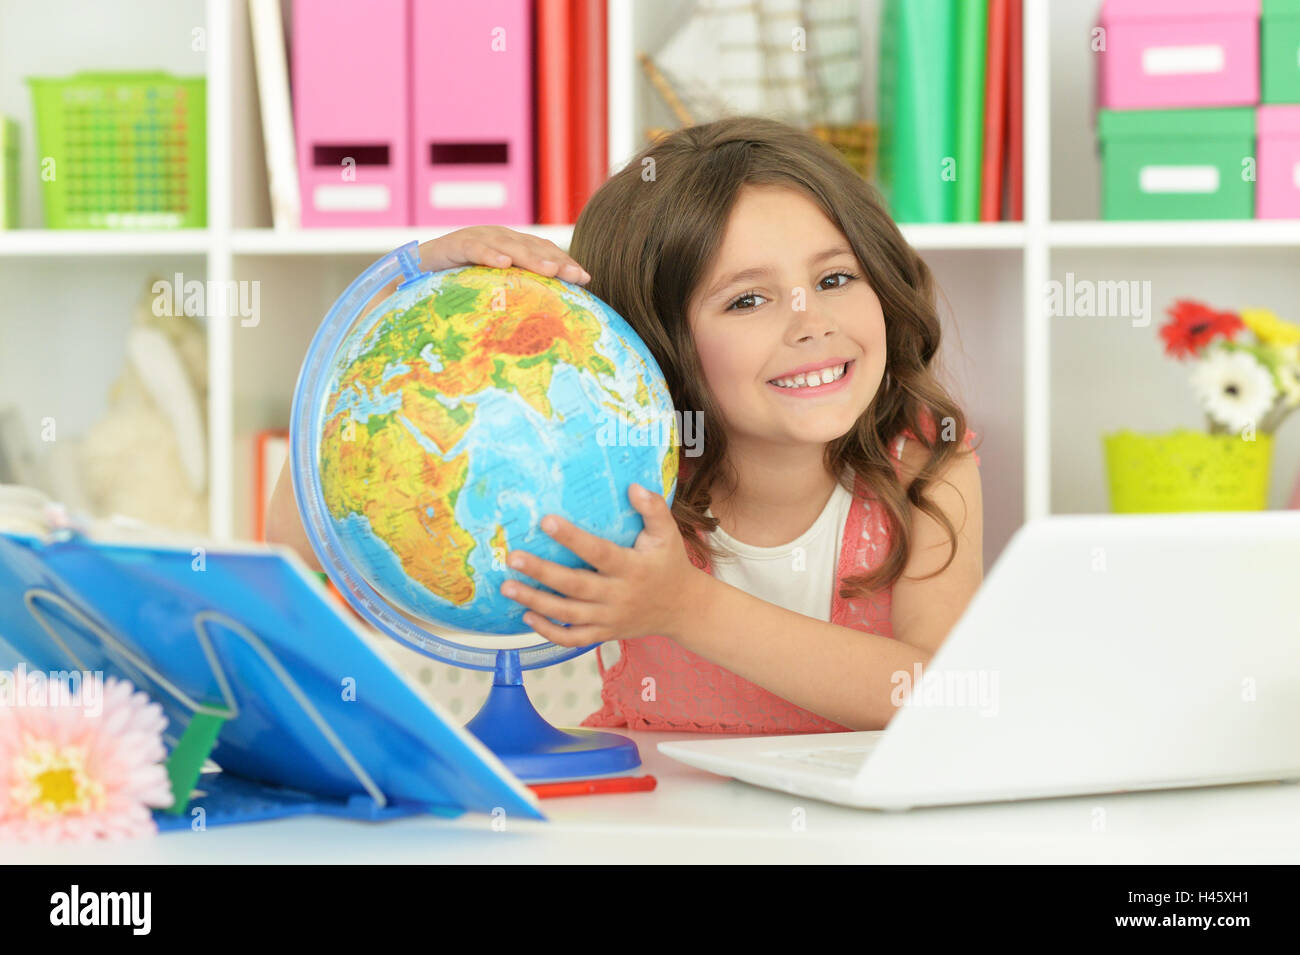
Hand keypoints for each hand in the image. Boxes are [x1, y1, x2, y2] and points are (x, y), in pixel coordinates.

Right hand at [417, 225, 589, 284]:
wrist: (410, 273)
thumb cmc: (452, 286)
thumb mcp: (488, 290)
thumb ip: (512, 296)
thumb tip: (544, 326)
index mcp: (508, 246)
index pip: (542, 251)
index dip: (564, 262)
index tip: (585, 280)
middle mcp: (494, 237)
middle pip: (531, 246)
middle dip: (556, 260)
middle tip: (577, 276)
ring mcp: (473, 239)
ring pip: (506, 245)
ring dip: (530, 257)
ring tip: (550, 270)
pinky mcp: (450, 246)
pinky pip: (472, 248)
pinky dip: (488, 255)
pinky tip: (503, 264)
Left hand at [500, 484, 699, 647]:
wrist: (682, 608)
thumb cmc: (670, 564)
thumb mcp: (668, 534)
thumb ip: (653, 508)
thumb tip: (632, 487)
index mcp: (632, 568)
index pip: (598, 552)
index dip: (572, 538)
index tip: (545, 521)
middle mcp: (618, 596)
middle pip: (574, 586)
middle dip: (541, 572)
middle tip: (513, 558)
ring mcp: (609, 619)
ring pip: (567, 614)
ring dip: (535, 602)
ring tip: (508, 587)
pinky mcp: (603, 633)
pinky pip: (572, 639)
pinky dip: (547, 632)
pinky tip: (526, 616)